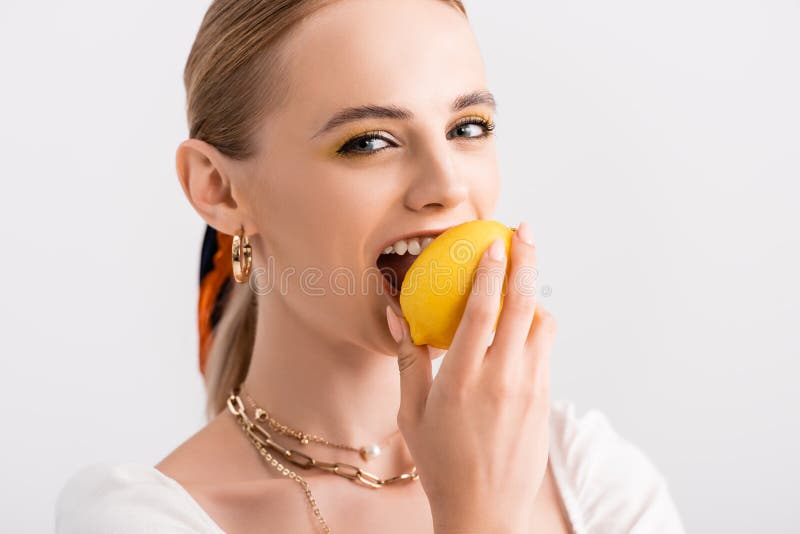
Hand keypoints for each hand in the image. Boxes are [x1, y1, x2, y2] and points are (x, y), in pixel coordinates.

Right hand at [385, 221, 556, 532]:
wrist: (485, 510)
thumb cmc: (441, 463)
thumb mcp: (412, 413)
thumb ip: (409, 360)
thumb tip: (397, 316)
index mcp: (463, 378)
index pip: (484, 309)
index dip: (492, 269)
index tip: (496, 241)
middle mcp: (502, 377)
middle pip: (522, 304)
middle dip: (527, 260)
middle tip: (527, 232)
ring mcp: (529, 389)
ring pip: (543, 325)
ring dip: (536, 293)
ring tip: (526, 274)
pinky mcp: (544, 401)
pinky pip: (546, 350)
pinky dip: (538, 327)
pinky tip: (525, 322)